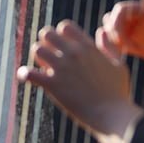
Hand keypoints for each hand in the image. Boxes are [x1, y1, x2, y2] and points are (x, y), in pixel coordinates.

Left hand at [16, 20, 142, 142]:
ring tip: (42, 67)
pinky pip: (30, 74)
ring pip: (37, 49)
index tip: (62, 45)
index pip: (65, 27)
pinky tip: (25, 76)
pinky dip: (24, 74)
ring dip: (37, 57)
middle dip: (46, 42)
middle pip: (47, 34)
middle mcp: (73, 53)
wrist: (112, 115)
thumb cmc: (118, 93)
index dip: (61, 34)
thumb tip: (101, 31)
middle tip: (49, 55)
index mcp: (88, 47)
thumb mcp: (118, 65)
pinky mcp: (53, 85)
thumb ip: (109, 46)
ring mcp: (62, 68)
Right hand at [102, 0, 143, 60]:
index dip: (115, 21)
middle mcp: (134, 20)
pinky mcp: (133, 47)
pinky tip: (118, 62)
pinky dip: (112, 53)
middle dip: (110, 33)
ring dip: (108, 44)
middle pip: (111, 21)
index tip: (118, 36)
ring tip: (115, 57)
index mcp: (141, 9)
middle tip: (117, 49)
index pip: (120, 10)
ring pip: (110, 34)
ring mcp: (132, 33)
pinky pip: (117, 48)